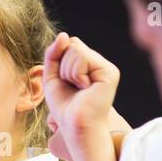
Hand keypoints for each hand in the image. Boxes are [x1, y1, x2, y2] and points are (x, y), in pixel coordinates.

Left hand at [43, 33, 120, 159]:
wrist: (74, 126)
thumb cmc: (64, 107)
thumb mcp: (52, 76)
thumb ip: (54, 53)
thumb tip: (64, 35)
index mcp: (88, 65)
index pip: (69, 45)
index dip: (59, 62)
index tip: (65, 82)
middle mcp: (99, 64)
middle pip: (72, 45)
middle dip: (63, 67)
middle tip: (72, 87)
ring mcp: (106, 67)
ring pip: (76, 49)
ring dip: (68, 72)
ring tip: (78, 88)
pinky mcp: (109, 72)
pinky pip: (83, 57)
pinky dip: (75, 74)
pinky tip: (85, 88)